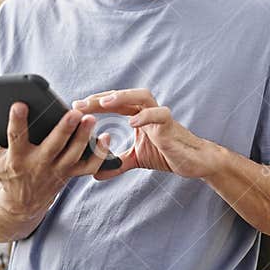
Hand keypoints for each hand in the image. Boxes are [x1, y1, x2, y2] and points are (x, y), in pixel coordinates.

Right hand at [0, 102, 111, 216]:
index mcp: (17, 158)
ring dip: (84, 136)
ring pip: (74, 154)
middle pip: (54, 146)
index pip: (15, 137)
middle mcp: (38, 165)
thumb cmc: (7, 174)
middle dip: (64, 129)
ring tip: (91, 118)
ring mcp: (57, 171)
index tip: (19, 103)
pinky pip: (89, 166)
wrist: (21, 205)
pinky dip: (100, 153)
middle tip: (74, 112)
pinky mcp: (70, 175)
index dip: (16, 121)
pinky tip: (107, 136)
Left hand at [71, 88, 222, 180]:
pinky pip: (160, 115)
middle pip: (123, 95)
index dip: (95, 103)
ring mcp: (160, 117)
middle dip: (101, 98)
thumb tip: (95, 174)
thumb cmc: (168, 154)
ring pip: (142, 96)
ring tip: (104, 103)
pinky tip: (132, 122)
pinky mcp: (171, 127)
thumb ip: (118, 163)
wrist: (194, 162)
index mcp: (138, 115)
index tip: (75, 107)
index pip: (114, 103)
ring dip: (122, 97)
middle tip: (80, 104)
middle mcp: (148, 111)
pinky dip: (146, 116)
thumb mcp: (137, 159)